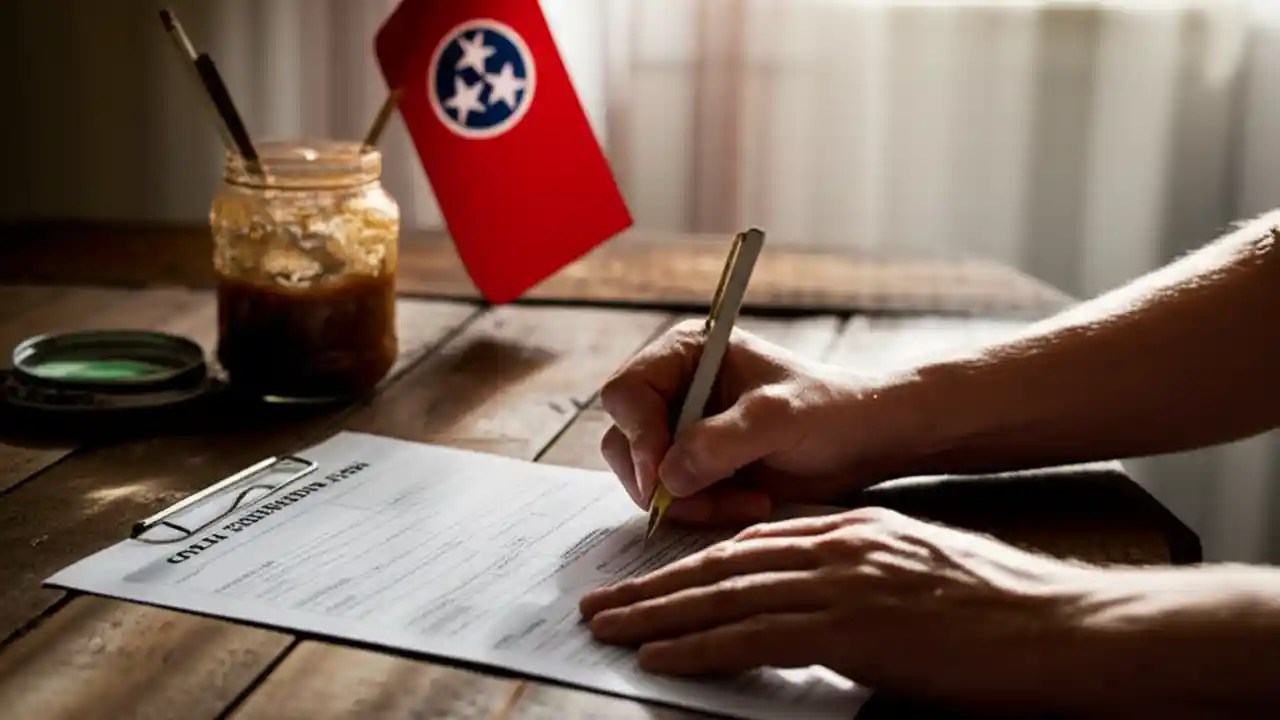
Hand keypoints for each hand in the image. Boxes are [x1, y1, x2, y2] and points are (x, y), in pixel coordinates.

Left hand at [580, 507, 1097, 714]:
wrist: (1058, 627)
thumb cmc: (1000, 610)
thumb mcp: (918, 568)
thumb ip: (860, 572)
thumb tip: (813, 598)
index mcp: (852, 530)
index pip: (752, 544)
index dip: (696, 564)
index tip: (657, 581)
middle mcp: (836, 546)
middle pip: (722, 565)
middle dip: (655, 587)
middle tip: (602, 603)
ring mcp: (840, 584)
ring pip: (723, 597)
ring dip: (656, 615)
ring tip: (609, 630)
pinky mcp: (849, 629)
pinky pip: (751, 637)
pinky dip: (697, 648)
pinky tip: (658, 658)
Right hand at [599, 321, 881, 525]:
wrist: (863, 442)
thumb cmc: (829, 412)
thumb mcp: (777, 419)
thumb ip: (719, 442)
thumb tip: (665, 477)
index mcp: (685, 353)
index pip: (626, 393)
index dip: (638, 436)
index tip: (663, 477)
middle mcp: (673, 388)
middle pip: (624, 440)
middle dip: (662, 479)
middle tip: (707, 500)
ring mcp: (680, 430)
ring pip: (642, 477)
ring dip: (687, 501)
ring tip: (746, 502)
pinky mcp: (693, 467)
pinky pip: (669, 499)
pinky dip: (701, 511)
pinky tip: (749, 503)